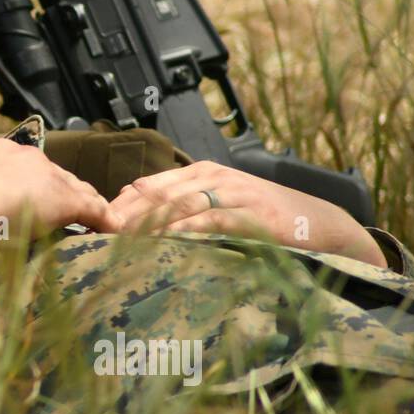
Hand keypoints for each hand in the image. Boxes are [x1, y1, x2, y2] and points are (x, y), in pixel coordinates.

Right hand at [0, 138, 123, 247]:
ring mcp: (46, 175)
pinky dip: (104, 221)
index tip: (35, 205)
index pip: (28, 169)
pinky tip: (111, 232)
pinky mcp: (63, 198)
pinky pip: (93, 210)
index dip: (34, 189)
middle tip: (73, 219)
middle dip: (66, 196)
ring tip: (96, 226)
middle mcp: (23, 156)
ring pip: (78, 191)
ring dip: (87, 209)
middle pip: (57, 177)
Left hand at [107, 160, 384, 266]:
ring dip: (148, 222)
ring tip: (121, 238)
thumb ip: (184, 210)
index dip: (121, 204)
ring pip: (180, 205)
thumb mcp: (221, 205)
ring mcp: (233, 194)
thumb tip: (137, 222)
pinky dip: (188, 229)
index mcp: (202, 173)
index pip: (149, 186)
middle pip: (158, 194)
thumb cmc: (263, 218)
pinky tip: (166, 240)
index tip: (95, 222)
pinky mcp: (251, 215)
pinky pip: (213, 220)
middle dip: (126, 214)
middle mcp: (213, 178)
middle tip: (99, 232)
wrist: (318, 222)